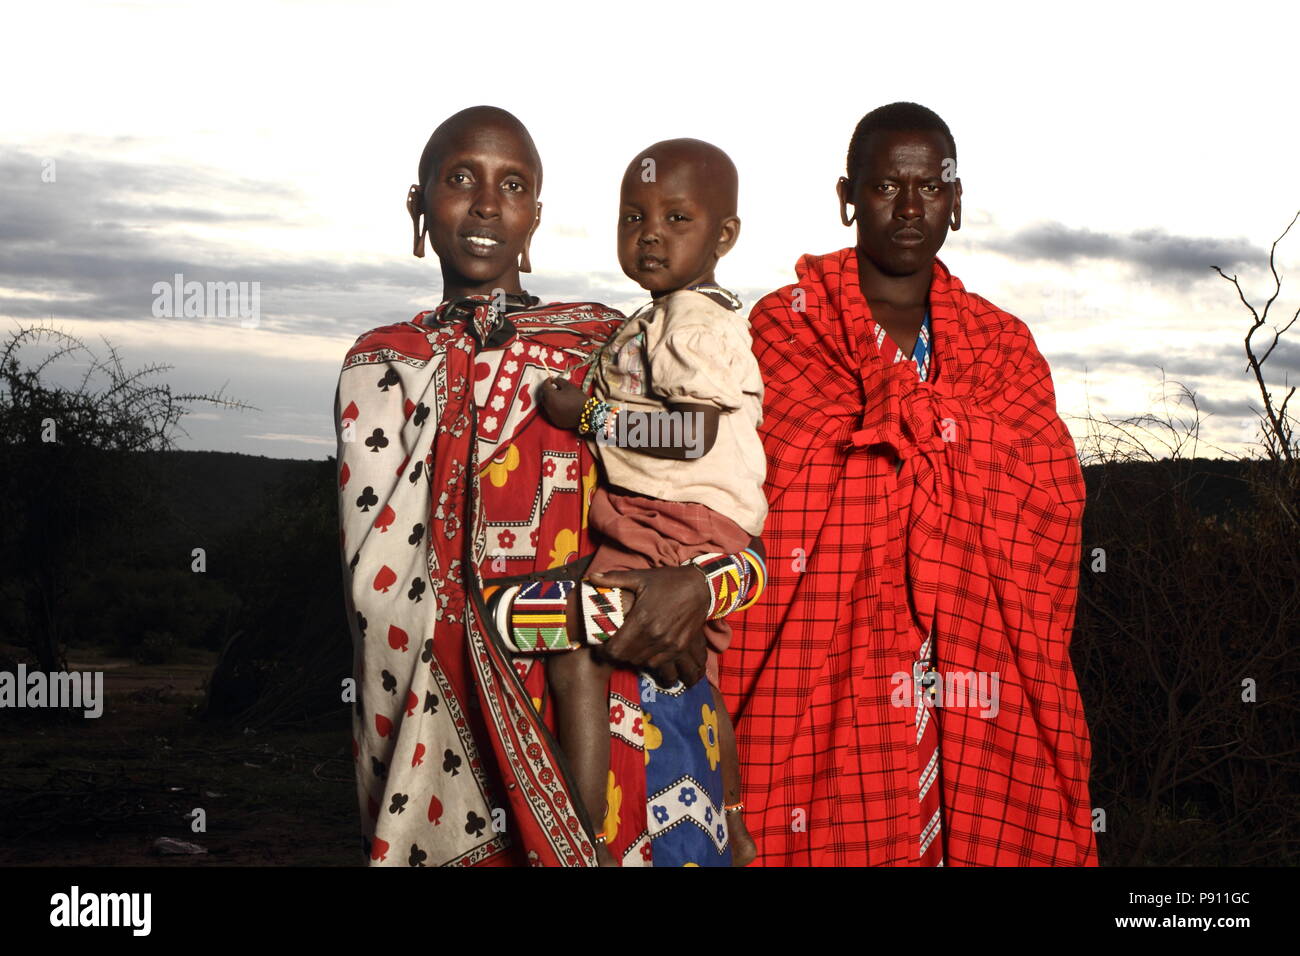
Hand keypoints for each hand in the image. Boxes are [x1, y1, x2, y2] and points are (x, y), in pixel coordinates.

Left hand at [536, 375, 586, 429]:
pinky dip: (554, 408)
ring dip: (550, 400)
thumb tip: (554, 381)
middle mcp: (548, 407)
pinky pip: (551, 413)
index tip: (552, 379)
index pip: (544, 386)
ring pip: (546, 405)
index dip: (548, 381)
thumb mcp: (569, 386)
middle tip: (554, 387)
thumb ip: (559, 381)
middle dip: (547, 391)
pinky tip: (560, 406)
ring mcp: (551, 416)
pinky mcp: (555, 422)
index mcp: (550, 396)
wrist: (588, 414)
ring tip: (558, 397)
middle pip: (543, 396)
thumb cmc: (578, 398)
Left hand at [587, 566, 709, 686]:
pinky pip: (657, 662)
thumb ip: (614, 579)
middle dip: (617, 652)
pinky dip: (648, 658)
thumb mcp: (640, 577)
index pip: (615, 650)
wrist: (700, 587)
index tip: (602, 644)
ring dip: (632, 656)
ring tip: (630, 644)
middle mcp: (655, 635)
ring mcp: (669, 644)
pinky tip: (646, 645)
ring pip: (641, 662)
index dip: (604, 651)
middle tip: (614, 643)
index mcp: (642, 619)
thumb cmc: (668, 581)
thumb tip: (591, 577)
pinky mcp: (679, 647)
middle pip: (626, 658)